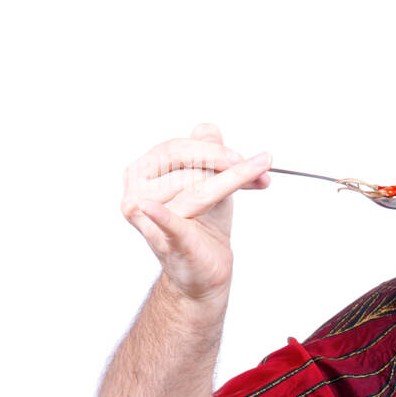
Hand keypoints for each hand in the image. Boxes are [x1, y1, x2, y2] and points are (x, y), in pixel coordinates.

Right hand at [121, 123, 271, 303]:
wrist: (205, 266)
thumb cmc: (203, 222)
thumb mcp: (209, 180)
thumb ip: (207, 153)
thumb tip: (210, 130)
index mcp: (142, 172)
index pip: (176, 149)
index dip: (213, 150)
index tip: (245, 156)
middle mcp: (137, 192)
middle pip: (186, 166)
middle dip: (227, 165)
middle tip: (258, 165)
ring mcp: (146, 219)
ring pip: (197, 190)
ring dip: (231, 183)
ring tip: (254, 182)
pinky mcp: (164, 241)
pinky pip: (166, 224)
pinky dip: (162, 217)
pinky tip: (152, 208)